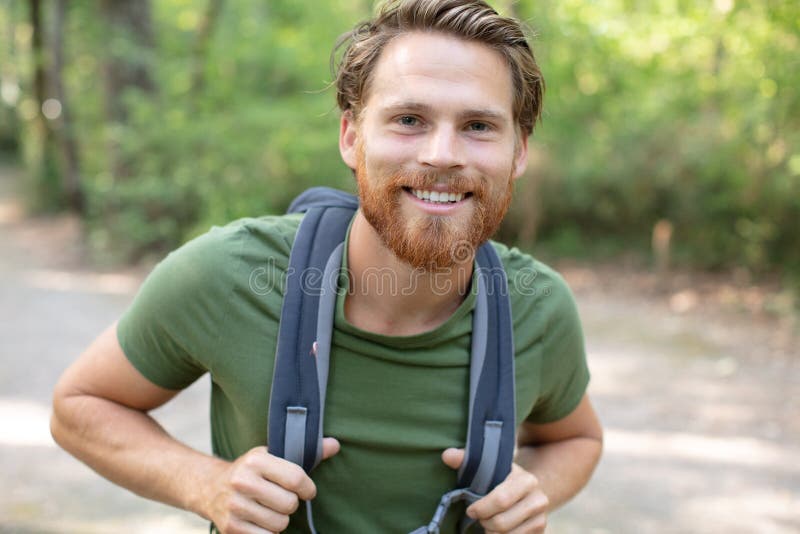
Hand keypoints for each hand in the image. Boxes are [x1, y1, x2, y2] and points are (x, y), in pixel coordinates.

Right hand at [206, 438, 339, 533]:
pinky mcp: (231, 528)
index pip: (296, 478)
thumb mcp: (272, 454)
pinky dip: (268, 532)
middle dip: (291, 504)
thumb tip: (335, 445)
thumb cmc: (252, 471)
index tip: (307, 491)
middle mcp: (243, 482)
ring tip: (270, 509)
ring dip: (280, 519)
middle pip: (289, 504)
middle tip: (282, 498)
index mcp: (256, 461)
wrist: (210, 487)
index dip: (308, 488)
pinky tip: (260, 520)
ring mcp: (235, 506)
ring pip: (280, 523)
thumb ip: (305, 452)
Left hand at [442, 448, 548, 533]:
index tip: (470, 510)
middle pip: (502, 522)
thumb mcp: (488, 467)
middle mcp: (539, 499)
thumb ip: (466, 460)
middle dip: (484, 522)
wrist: (528, 491)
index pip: (501, 500)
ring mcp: (541, 518)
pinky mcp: (541, 531)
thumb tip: (447, 455)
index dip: (481, 508)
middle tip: (479, 518)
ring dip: (491, 532)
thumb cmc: (500, 479)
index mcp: (526, 480)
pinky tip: (498, 530)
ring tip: (488, 523)